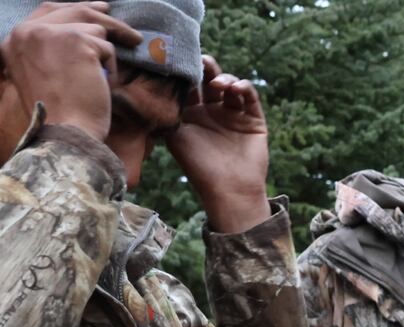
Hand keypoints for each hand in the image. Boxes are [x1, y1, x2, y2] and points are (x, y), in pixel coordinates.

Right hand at [0, 2, 142, 140]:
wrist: (65, 132)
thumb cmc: (58, 113)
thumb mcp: (41, 74)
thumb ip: (49, 50)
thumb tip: (80, 30)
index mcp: (14, 39)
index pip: (47, 11)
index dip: (73, 10)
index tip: (94, 10)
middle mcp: (28, 31)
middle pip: (73, 11)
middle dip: (101, 16)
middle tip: (122, 25)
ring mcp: (52, 33)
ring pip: (95, 28)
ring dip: (106, 53)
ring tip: (102, 77)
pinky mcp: (79, 41)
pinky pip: (108, 47)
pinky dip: (112, 67)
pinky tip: (102, 85)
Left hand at [166, 55, 270, 233]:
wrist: (228, 189)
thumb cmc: (198, 166)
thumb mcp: (174, 135)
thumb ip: (166, 110)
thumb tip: (149, 84)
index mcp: (192, 114)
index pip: (189, 85)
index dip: (186, 72)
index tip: (180, 61)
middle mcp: (213, 112)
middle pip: (209, 80)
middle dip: (206, 68)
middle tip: (201, 61)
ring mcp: (234, 115)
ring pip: (230, 84)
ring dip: (224, 78)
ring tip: (219, 85)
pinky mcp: (254, 119)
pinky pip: (250, 96)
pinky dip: (244, 87)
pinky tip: (235, 89)